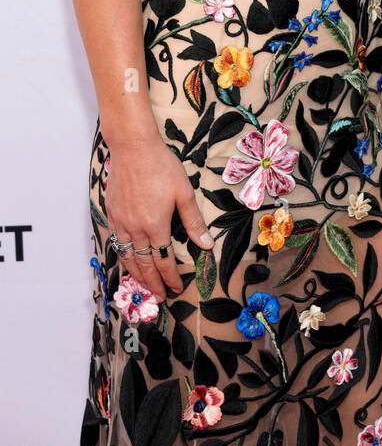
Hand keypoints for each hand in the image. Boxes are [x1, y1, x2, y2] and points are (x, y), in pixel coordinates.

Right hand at [104, 139, 213, 300]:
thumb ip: (193, 221)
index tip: (177, 289)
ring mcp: (121, 222)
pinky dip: (123, 257)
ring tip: (145, 287)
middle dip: (153, 284)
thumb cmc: (162, 166)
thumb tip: (206, 245)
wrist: (133, 147)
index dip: (171, 277)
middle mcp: (136, 228)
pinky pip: (117, 243)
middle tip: (160, 298)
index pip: (164, 260)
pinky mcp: (111, 214)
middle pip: (144, 265)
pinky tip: (128, 261)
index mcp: (156, 225)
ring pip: (128, 257)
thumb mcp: (184, 192)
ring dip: (137, 276)